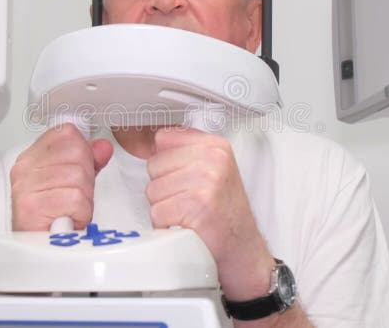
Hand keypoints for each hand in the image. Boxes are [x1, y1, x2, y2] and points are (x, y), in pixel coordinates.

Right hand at [10, 123, 112, 230]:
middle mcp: (25, 168)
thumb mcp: (72, 184)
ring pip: (79, 176)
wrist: (37, 252)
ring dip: (84, 199)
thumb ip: (89, 161)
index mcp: (32, 157)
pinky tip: (69, 220)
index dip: (83, 153)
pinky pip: (76, 198)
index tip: (77, 173)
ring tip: (70, 210)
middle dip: (86, 178)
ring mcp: (26, 186)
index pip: (67, 133)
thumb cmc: (52, 219)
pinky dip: (80, 213)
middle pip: (77, 153)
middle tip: (74, 198)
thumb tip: (103, 146)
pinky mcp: (33, 206)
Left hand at [146, 127, 273, 298]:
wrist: (242, 249)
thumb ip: (185, 152)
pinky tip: (186, 226)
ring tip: (188, 213)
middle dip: (164, 187)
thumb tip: (146, 143)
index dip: (165, 163)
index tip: (182, 178)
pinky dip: (166, 225)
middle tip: (188, 200)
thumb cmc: (224, 212)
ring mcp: (205, 182)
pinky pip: (157, 213)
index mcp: (215, 145)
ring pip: (152, 190)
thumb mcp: (213, 169)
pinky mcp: (196, 207)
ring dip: (164, 207)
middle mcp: (213, 159)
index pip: (163, 138)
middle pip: (154, 165)